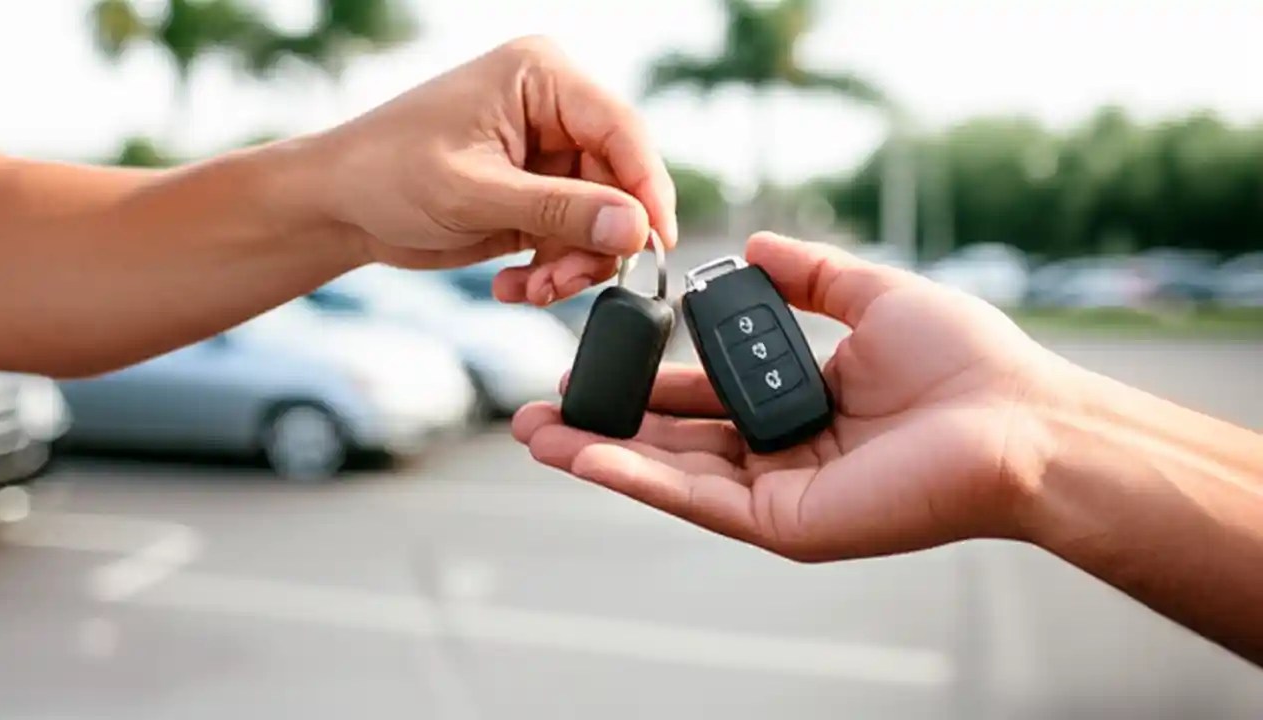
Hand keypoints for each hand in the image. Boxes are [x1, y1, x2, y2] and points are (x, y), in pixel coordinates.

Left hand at [306, 36, 676, 305]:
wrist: (337, 204)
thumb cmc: (384, 171)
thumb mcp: (475, 193)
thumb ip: (560, 211)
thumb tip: (633, 228)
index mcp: (542, 76)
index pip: (621, 129)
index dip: (645, 191)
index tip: (653, 244)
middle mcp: (554, 110)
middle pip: (618, 182)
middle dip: (598, 243)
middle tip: (563, 282)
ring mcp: (547, 155)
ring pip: (602, 219)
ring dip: (573, 265)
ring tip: (533, 289)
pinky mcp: (538, 196)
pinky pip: (574, 239)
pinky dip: (554, 270)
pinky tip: (517, 284)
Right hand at [513, 232, 1063, 560]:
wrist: (1020, 419)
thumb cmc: (966, 362)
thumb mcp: (872, 296)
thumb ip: (810, 274)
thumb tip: (751, 244)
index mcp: (801, 406)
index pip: (706, 396)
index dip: (651, 381)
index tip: (601, 360)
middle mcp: (783, 454)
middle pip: (675, 442)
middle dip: (605, 426)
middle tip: (540, 410)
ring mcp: (781, 493)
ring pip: (673, 476)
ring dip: (601, 455)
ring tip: (537, 435)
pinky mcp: (786, 522)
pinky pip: (698, 500)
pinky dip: (639, 479)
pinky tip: (589, 455)